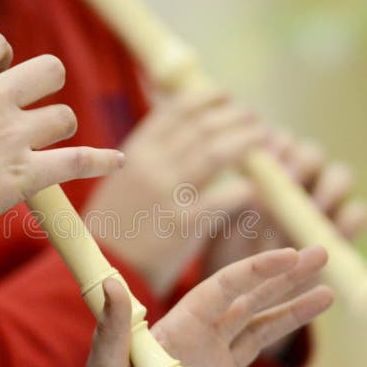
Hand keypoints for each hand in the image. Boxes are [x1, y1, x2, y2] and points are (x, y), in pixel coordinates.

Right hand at [0, 32, 123, 237]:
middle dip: (47, 82)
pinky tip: (117, 161)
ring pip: (63, 116)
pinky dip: (102, 161)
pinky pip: (78, 160)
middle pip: (50, 70)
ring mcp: (14, 136)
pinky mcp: (27, 174)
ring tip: (44, 141)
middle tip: (33, 101)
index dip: (3, 57)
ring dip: (57, 127)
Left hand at [49, 246, 331, 366]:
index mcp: (182, 328)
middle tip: (320, 255)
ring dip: (292, 316)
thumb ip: (114, 328)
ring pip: (262, 337)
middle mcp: (204, 344)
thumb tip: (110, 283)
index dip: (259, 270)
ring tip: (326, 295)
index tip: (291, 255)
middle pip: (252, 302)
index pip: (226, 288)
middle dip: (286, 278)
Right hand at [84, 91, 261, 295]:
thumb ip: (147, 158)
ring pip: (216, 152)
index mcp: (135, 152)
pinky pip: (225, 196)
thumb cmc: (112, 229)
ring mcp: (168, 193)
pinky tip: (257, 187)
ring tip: (263, 136)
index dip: (206, 98)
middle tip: (253, 116)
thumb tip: (175, 134)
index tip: (226, 96)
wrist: (103, 271)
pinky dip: (244, 188)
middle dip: (234, 116)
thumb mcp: (120, 181)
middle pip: (202, 126)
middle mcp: (151, 165)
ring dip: (245, 140)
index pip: (176, 109)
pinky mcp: (184, 224)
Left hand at [203, 126, 366, 276]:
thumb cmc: (228, 252)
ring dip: (328, 187)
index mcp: (268, 168)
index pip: (280, 141)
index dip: (276, 145)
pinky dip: (348, 219)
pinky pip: (357, 213)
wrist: (248, 295)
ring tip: (311, 209)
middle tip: (289, 180)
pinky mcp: (344, 228)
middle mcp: (301, 178)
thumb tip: (252, 187)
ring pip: (341, 175)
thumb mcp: (225, 228)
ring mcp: (326, 201)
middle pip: (313, 153)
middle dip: (303, 162)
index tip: (266, 158)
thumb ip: (237, 204)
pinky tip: (332, 233)